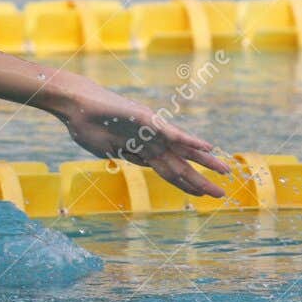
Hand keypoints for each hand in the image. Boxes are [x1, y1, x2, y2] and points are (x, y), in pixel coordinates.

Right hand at [56, 81, 229, 197]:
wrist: (76, 107)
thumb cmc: (86, 126)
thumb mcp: (108, 151)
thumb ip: (127, 155)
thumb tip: (140, 163)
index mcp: (141, 151)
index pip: (168, 171)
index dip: (185, 183)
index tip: (200, 194)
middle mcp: (151, 141)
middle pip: (180, 164)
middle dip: (200, 180)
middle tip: (221, 193)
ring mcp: (151, 131)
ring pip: (183, 150)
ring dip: (205, 162)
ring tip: (225, 172)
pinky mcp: (148, 120)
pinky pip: (172, 133)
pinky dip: (190, 141)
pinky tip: (208, 147)